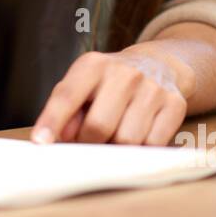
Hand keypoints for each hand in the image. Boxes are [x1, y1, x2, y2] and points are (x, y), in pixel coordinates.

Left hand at [31, 50, 188, 146]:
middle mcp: (124, 73)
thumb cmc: (109, 84)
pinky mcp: (175, 105)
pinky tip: (137, 137)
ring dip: (116, 149)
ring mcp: (153, 88)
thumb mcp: (83, 86)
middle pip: (98, 127)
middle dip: (89, 143)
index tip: (40, 143)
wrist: (159, 65)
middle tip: (89, 142)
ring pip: (127, 141)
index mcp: (93, 65)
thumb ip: (67, 110)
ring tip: (114, 137)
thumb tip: (60, 137)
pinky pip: (152, 145)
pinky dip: (140, 151)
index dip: (52, 121)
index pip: (67, 95)